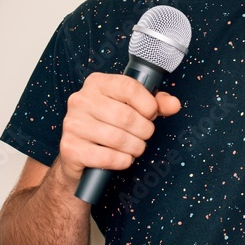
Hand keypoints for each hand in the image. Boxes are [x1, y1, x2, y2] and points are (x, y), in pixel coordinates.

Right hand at [57, 73, 180, 187]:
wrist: (79, 154)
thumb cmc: (109, 125)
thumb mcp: (133, 108)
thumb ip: (156, 104)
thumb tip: (174, 104)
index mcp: (97, 83)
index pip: (129, 87)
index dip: (148, 104)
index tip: (151, 114)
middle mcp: (81, 99)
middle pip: (126, 116)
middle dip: (144, 131)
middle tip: (144, 136)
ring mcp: (72, 124)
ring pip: (118, 138)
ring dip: (135, 147)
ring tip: (136, 148)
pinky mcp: (70, 148)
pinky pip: (107, 157)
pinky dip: (122, 161)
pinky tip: (123, 158)